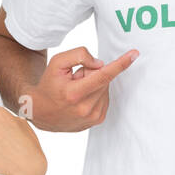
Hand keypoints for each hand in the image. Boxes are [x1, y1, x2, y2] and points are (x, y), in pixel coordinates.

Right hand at [23, 46, 137, 131]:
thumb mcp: (57, 63)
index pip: (103, 75)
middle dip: (92, 73)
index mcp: (74, 93)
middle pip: (103, 79)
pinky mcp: (97, 120)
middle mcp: (85, 108)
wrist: (40, 112)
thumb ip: (79, 55)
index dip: (120, 64)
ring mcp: (92, 117)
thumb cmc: (48, 85)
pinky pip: (105, 98)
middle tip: (75, 79)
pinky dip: (96, 94)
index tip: (134, 54)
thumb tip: (101, 64)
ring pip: (105, 89)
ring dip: (94, 85)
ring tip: (76, 91)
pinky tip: (81, 99)